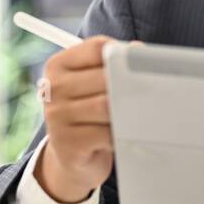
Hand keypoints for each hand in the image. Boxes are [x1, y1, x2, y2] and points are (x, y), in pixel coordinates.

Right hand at [34, 35, 134, 203]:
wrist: (71, 155)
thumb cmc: (87, 113)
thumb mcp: (91, 84)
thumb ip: (109, 66)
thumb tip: (139, 50)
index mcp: (57, 66)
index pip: (97, 48)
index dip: (123, 54)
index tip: (140, 63)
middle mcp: (53, 88)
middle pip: (105, 77)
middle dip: (130, 85)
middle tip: (150, 93)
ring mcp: (57, 117)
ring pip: (107, 105)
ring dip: (128, 111)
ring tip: (136, 114)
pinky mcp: (69, 143)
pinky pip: (107, 133)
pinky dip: (122, 134)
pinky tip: (124, 135)